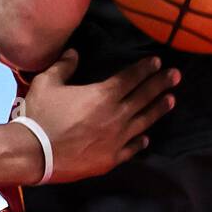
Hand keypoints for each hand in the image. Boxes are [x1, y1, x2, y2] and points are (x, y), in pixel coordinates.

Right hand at [17, 50, 179, 183]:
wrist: (35, 153)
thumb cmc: (40, 115)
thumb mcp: (47, 82)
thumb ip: (64, 65)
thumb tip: (74, 52)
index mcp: (103, 95)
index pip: (131, 78)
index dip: (145, 68)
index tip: (157, 61)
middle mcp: (116, 116)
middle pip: (144, 97)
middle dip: (161, 84)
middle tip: (176, 75)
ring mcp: (116, 139)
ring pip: (144, 121)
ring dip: (158, 109)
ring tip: (171, 100)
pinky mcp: (110, 159)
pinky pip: (132, 148)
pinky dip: (141, 141)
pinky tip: (147, 137)